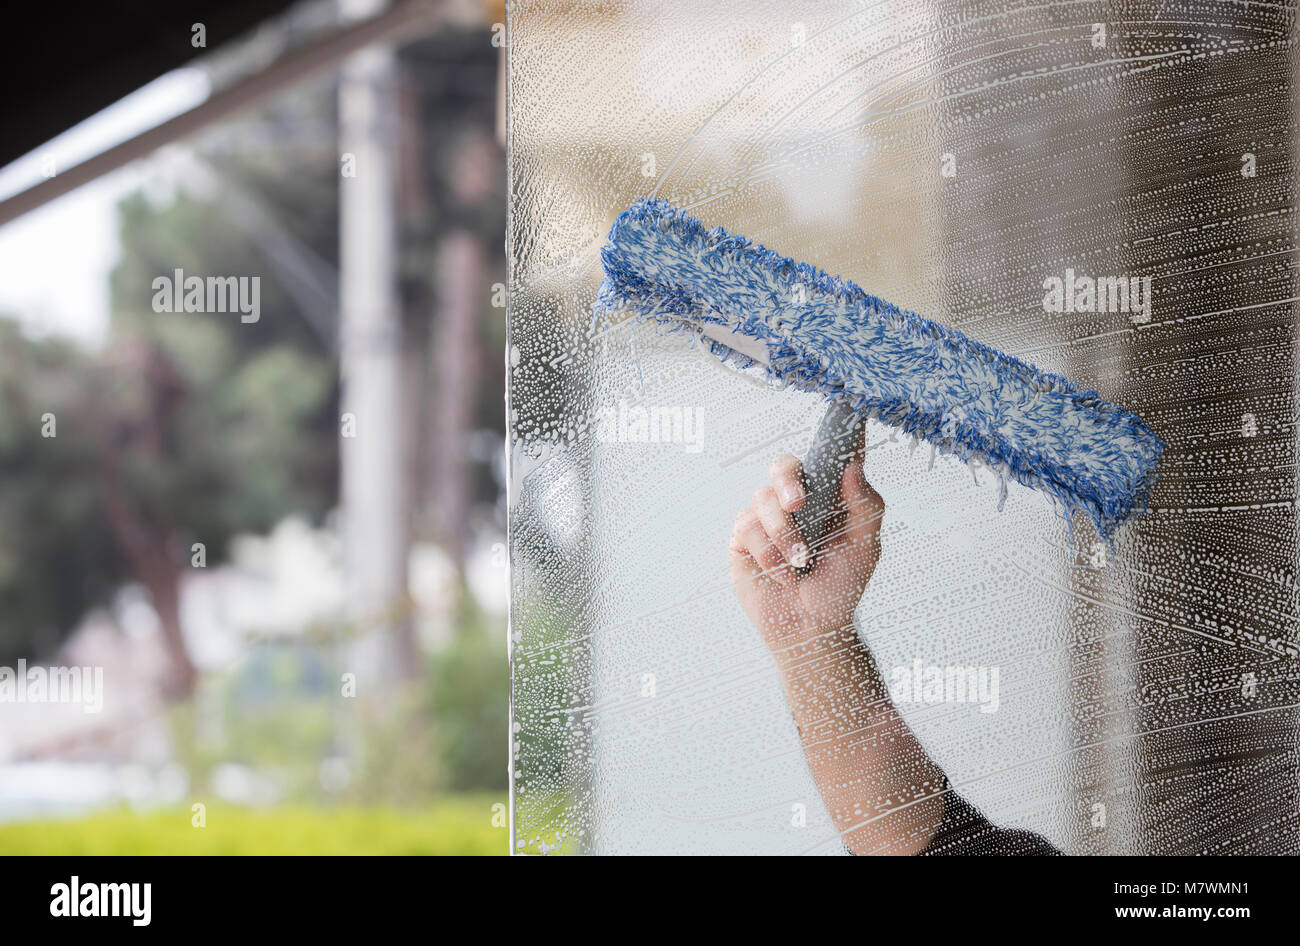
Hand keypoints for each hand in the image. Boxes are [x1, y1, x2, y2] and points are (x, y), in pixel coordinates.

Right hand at [728, 436, 883, 653]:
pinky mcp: (744, 538)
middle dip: (788, 480)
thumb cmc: (840, 587)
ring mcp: (768, 517)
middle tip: (798, 504)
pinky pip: (748, 527)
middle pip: (784, 465)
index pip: (831, 456)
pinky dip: (767, 552)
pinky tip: (781, 573)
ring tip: (798, 563)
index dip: (837, 433)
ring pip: (764, 500)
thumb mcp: (865, 549)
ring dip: (783, 535)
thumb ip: (866, 507)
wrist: (809, 628)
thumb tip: (854, 467)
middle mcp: (797, 501)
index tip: (846, 412)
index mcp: (830, 496)